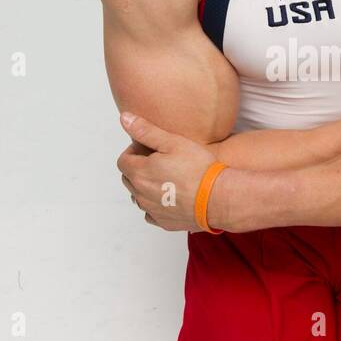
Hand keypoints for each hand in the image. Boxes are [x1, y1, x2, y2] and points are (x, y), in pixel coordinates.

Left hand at [116, 112, 219, 231]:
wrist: (218, 198)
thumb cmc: (198, 169)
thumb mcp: (172, 142)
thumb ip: (146, 130)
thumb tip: (124, 118)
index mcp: (140, 172)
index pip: (123, 160)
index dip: (133, 152)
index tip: (149, 149)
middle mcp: (140, 194)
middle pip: (128, 178)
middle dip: (137, 168)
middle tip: (158, 161)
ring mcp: (151, 210)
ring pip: (138, 196)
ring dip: (145, 186)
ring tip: (166, 178)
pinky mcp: (163, 222)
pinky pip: (151, 213)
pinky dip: (155, 205)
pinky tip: (170, 197)